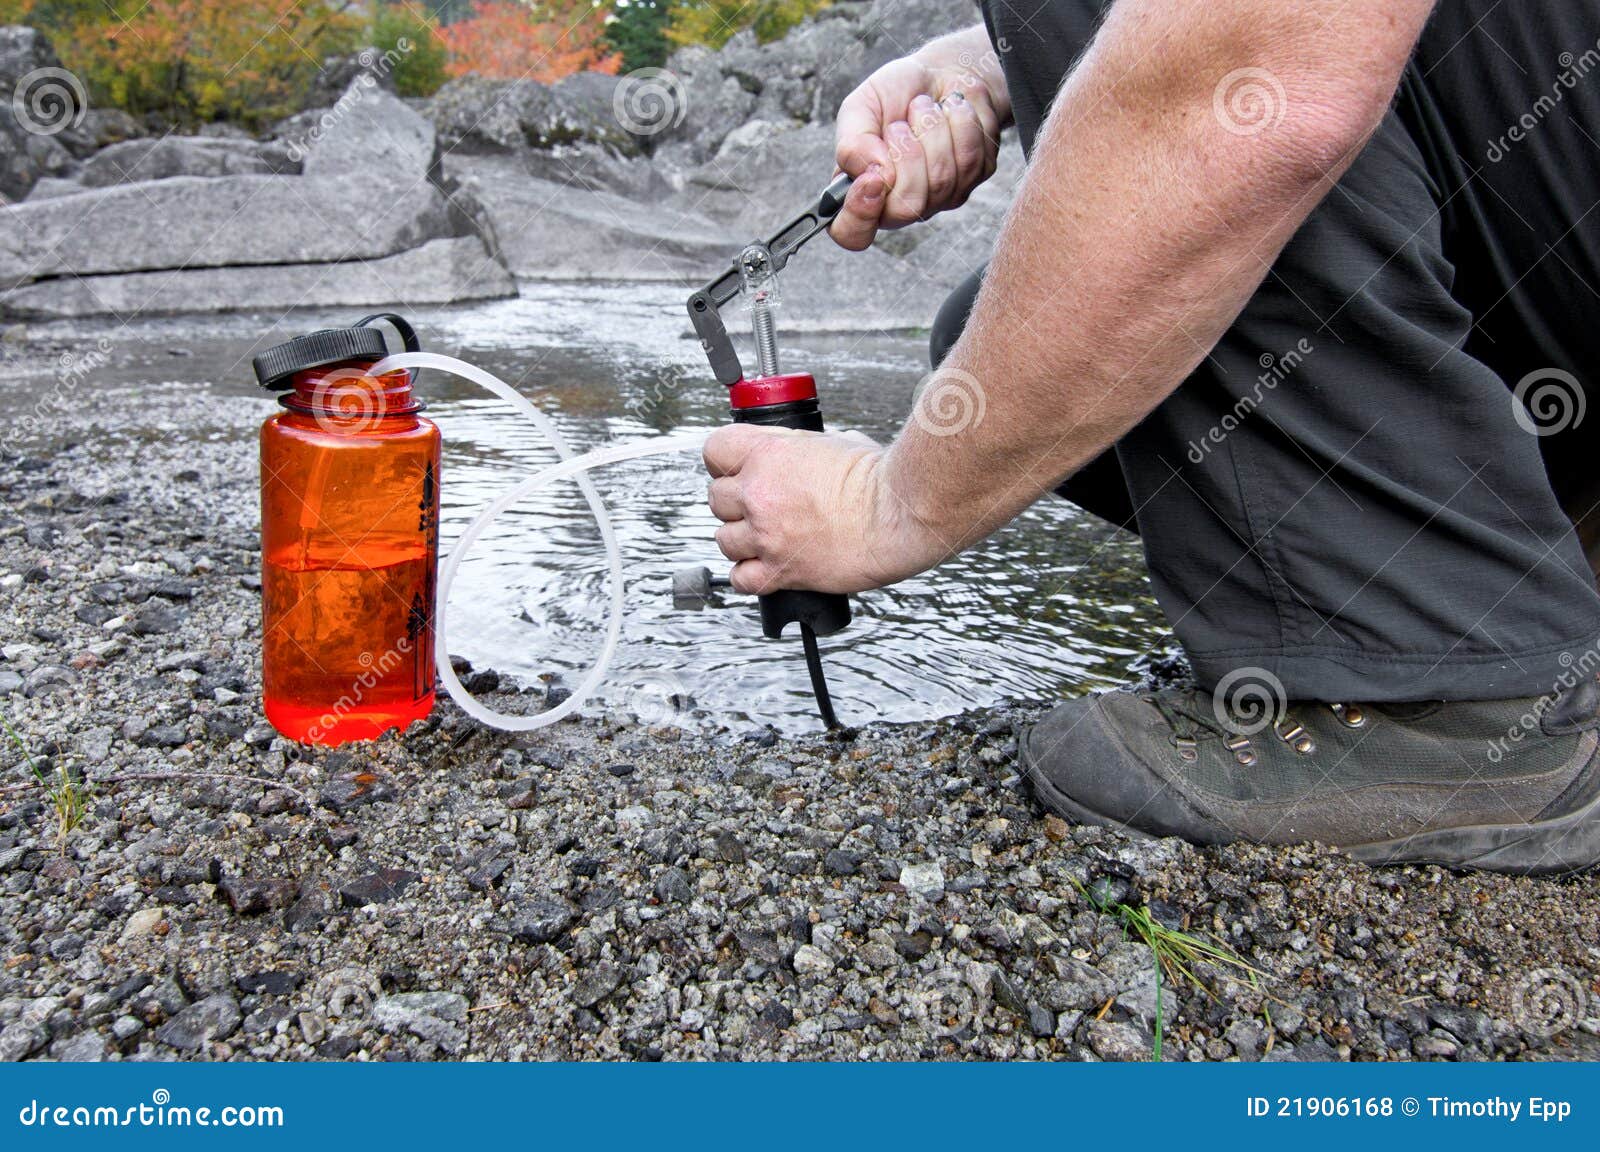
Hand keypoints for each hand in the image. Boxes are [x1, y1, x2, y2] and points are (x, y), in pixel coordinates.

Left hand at [703, 424, 948, 594]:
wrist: (900, 514)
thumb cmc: (880, 477)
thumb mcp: (833, 440)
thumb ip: (799, 448)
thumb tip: (793, 452)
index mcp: (769, 454)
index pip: (715, 451)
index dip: (724, 460)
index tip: (735, 469)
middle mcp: (760, 494)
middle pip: (716, 498)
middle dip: (736, 501)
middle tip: (759, 505)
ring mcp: (767, 535)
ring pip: (723, 539)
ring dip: (741, 538)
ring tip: (766, 536)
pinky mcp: (782, 571)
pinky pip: (741, 579)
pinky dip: (748, 574)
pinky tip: (764, 565)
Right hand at [830, 47, 1004, 250]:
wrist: (941, 72)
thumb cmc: (895, 93)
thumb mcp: (859, 107)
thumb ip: (852, 143)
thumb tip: (871, 172)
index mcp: (861, 192)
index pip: (852, 234)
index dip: (860, 215)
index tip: (874, 177)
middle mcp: (899, 204)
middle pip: (906, 209)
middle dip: (907, 154)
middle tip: (901, 123)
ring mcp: (939, 197)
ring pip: (942, 182)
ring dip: (934, 130)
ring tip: (925, 108)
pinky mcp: (973, 180)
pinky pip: (972, 160)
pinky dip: (961, 122)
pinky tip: (951, 110)